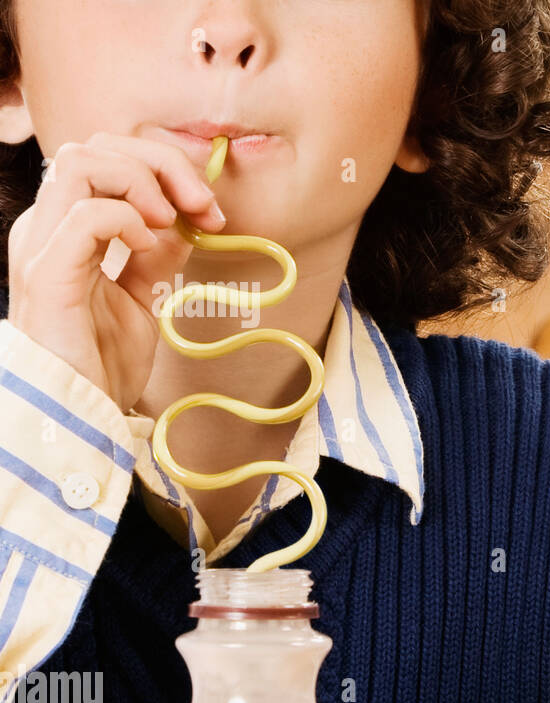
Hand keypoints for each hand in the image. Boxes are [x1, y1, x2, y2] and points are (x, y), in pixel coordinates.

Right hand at [5, 131, 227, 412]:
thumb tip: (185, 221)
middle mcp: (47, 226)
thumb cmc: (101, 360)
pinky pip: (85, 215)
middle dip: (159, 163)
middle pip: (94, 147)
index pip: (105, 157)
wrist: (81, 411)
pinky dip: (128, 218)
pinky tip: (149, 245)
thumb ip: (155, 255)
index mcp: (65, 227)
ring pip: (81, 162)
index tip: (209, 209)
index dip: (164, 169)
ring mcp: (42, 245)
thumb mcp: (142, 296)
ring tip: (172, 220)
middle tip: (202, 205)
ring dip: (142, 181)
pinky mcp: (49, 273)